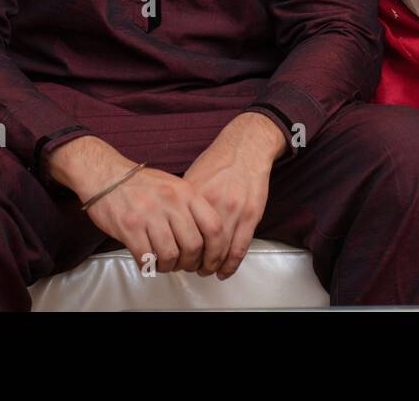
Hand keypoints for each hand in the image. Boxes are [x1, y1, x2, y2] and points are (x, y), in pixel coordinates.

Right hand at [49, 135, 225, 274]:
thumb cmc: (140, 184)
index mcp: (186, 192)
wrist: (106, 175)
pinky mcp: (129, 227)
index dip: (216, 251)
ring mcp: (149, 214)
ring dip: (169, 267)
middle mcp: (171, 202)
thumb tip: (207, 240)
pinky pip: (146, 257)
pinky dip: (149, 266)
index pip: (213, 226)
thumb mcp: (174, 186)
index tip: (211, 262)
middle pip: (194, 246)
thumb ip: (191, 208)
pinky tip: (147, 261)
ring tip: (165, 264)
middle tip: (185, 266)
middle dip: (191, 263)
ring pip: (170, 255)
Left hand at [181, 113, 283, 279]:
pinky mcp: (251, 215)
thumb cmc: (218, 161)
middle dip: (192, 263)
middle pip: (198, 246)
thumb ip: (182, 202)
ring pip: (219, 252)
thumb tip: (167, 224)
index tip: (172, 257)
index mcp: (193, 196)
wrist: (245, 147)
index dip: (174, 250)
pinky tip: (224, 272)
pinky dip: (231, 265)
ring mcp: (233, 211)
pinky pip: (240, 248)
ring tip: (205, 271)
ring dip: (211, 267)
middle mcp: (212, 205)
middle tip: (188, 268)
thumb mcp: (192, 177)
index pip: (179, 233)